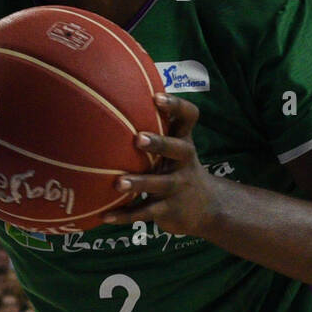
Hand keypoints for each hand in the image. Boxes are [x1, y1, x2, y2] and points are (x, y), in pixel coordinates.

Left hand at [100, 94, 221, 236]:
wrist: (207, 208)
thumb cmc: (178, 168)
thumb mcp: (175, 147)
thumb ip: (157, 127)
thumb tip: (116, 94)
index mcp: (184, 141)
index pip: (189, 117)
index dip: (176, 106)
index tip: (157, 97)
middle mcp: (184, 161)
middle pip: (178, 149)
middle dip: (159, 143)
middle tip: (138, 138)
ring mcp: (178, 187)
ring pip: (159, 184)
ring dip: (138, 183)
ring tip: (117, 183)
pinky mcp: (170, 210)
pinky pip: (146, 213)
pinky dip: (125, 215)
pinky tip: (105, 216)